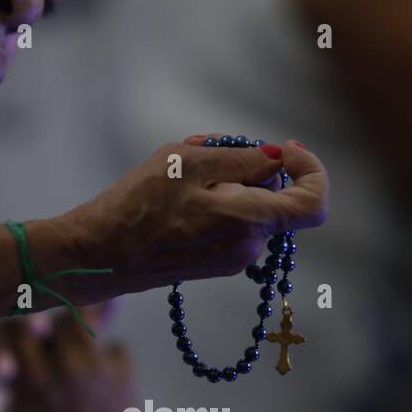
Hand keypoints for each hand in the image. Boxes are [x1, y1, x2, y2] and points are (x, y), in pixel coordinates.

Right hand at [0, 310, 139, 411]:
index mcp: (29, 383)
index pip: (7, 335)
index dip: (1, 347)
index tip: (8, 369)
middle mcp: (64, 370)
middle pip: (43, 322)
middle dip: (35, 333)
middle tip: (37, 349)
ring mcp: (99, 371)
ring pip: (83, 321)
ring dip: (71, 334)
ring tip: (66, 354)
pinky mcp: (127, 380)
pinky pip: (117, 348)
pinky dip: (107, 358)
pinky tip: (99, 376)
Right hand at [65, 139, 327, 294]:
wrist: (97, 256)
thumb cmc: (136, 206)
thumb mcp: (187, 162)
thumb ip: (242, 159)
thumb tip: (278, 159)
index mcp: (250, 223)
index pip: (313, 202)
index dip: (309, 167)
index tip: (282, 149)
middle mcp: (249, 248)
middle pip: (278, 197)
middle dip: (254, 167)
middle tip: (209, 149)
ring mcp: (232, 259)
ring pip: (251, 207)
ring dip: (229, 181)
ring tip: (182, 172)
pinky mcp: (214, 262)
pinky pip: (232, 222)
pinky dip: (217, 200)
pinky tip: (178, 193)